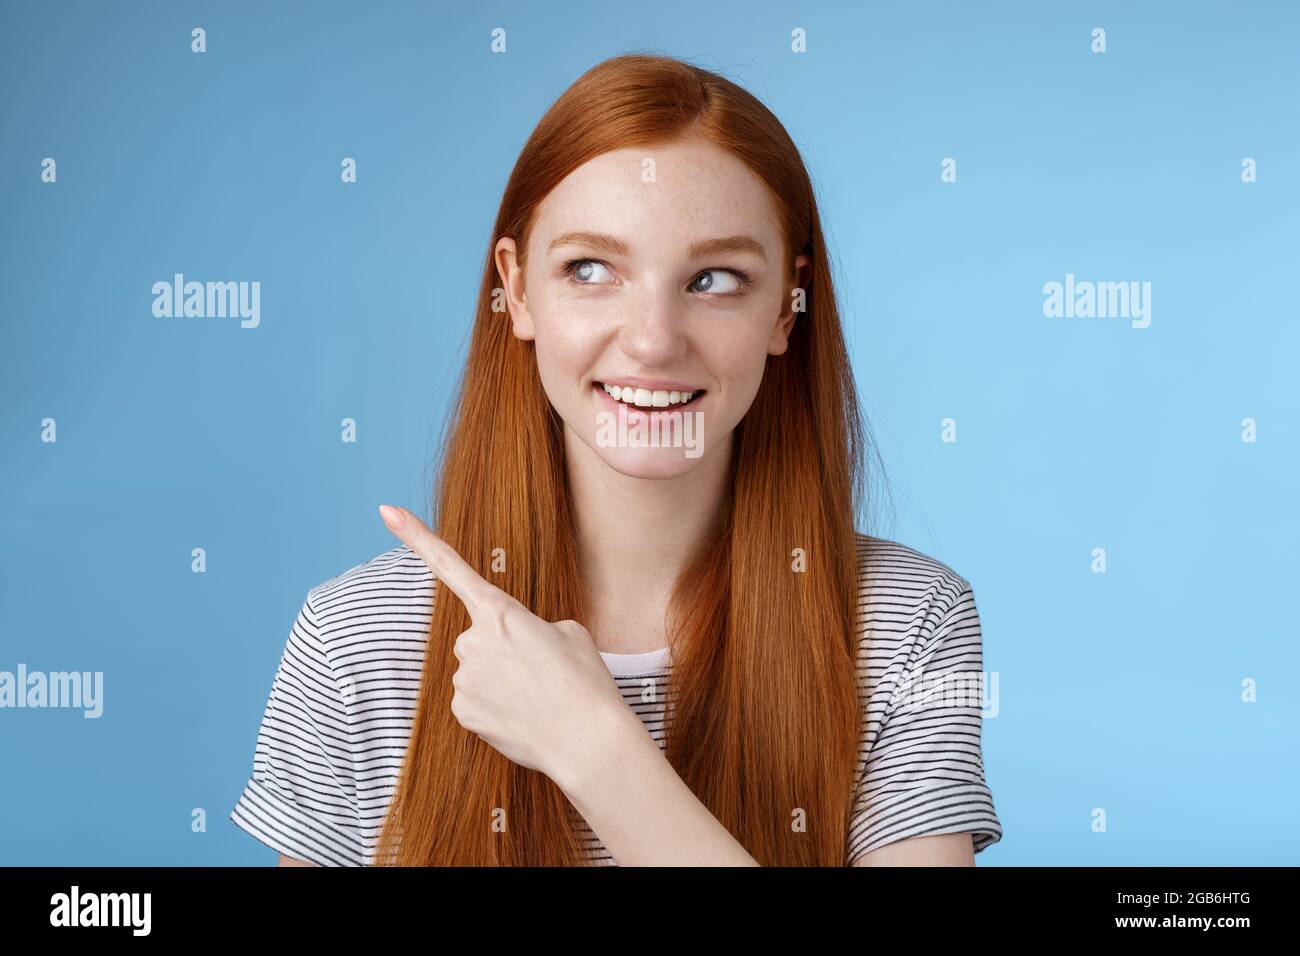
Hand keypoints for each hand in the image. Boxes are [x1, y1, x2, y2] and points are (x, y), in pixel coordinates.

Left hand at [376, 504, 636, 786]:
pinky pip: (473, 700)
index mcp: (501, 613)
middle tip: (539, 670)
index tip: (386, 511)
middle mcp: (473, 642)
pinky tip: (522, 715)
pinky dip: (494, 706)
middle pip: (477, 636)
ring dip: (500, 679)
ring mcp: (463, 679)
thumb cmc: (586, 682)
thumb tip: (511, 648)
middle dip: (501, 649)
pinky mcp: (461, 711)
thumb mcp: (570, 633)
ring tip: (537, 695)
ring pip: (476, 670)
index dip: (416, 536)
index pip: (452, 567)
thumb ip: (532, 626)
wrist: (587, 740)